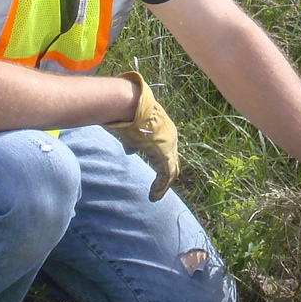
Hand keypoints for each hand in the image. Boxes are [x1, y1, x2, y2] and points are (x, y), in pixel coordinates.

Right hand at [104, 72, 178, 200]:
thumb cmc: (128, 112)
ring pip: (171, 170)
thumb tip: (130, 151)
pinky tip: (154, 196)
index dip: (161, 164)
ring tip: (155, 197)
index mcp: (164, 130)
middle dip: (166, 177)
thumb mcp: (131, 130)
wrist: (130, 105)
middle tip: (159, 189)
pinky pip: (166, 175)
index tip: (156, 176)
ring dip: (164, 185)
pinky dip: (161, 186)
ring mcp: (170, 145)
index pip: (166, 150)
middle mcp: (170, 137)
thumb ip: (133, 143)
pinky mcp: (165, 153)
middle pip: (172, 161)